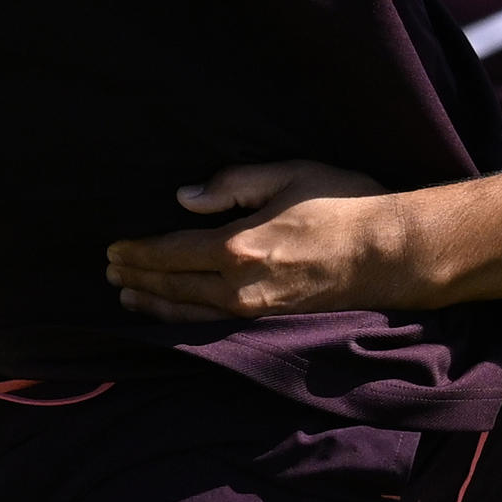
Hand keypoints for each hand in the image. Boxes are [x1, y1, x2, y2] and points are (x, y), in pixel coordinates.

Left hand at [106, 163, 397, 322]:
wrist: (392, 254)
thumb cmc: (344, 205)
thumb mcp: (287, 175)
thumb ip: (231, 185)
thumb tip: (183, 199)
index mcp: (239, 246)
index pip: (172, 252)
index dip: (138, 251)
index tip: (113, 248)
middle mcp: (240, 287)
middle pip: (173, 286)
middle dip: (138, 277)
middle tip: (109, 270)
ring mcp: (255, 311)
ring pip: (189, 313)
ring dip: (154, 304)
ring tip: (127, 295)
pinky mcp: (270, 322)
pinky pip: (213, 325)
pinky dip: (184, 321)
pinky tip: (172, 314)